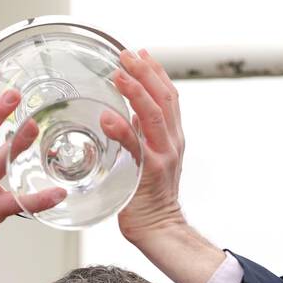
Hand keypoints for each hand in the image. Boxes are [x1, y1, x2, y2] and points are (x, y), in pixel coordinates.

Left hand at [101, 49, 186, 244]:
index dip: (156, 72)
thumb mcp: (148, 159)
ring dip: (136, 91)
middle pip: (164, 98)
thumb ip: (141, 138)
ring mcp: (162, 156)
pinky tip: (109, 116)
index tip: (141, 53)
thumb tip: (125, 117)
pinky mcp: (148, 172)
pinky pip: (135, 146)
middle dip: (145, 72)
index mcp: (172, 138)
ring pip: (153, 115)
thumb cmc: (148, 198)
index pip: (168, 96)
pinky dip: (122, 129)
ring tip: (119, 73)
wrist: (159, 228)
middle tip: (127, 54)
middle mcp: (172, 143)